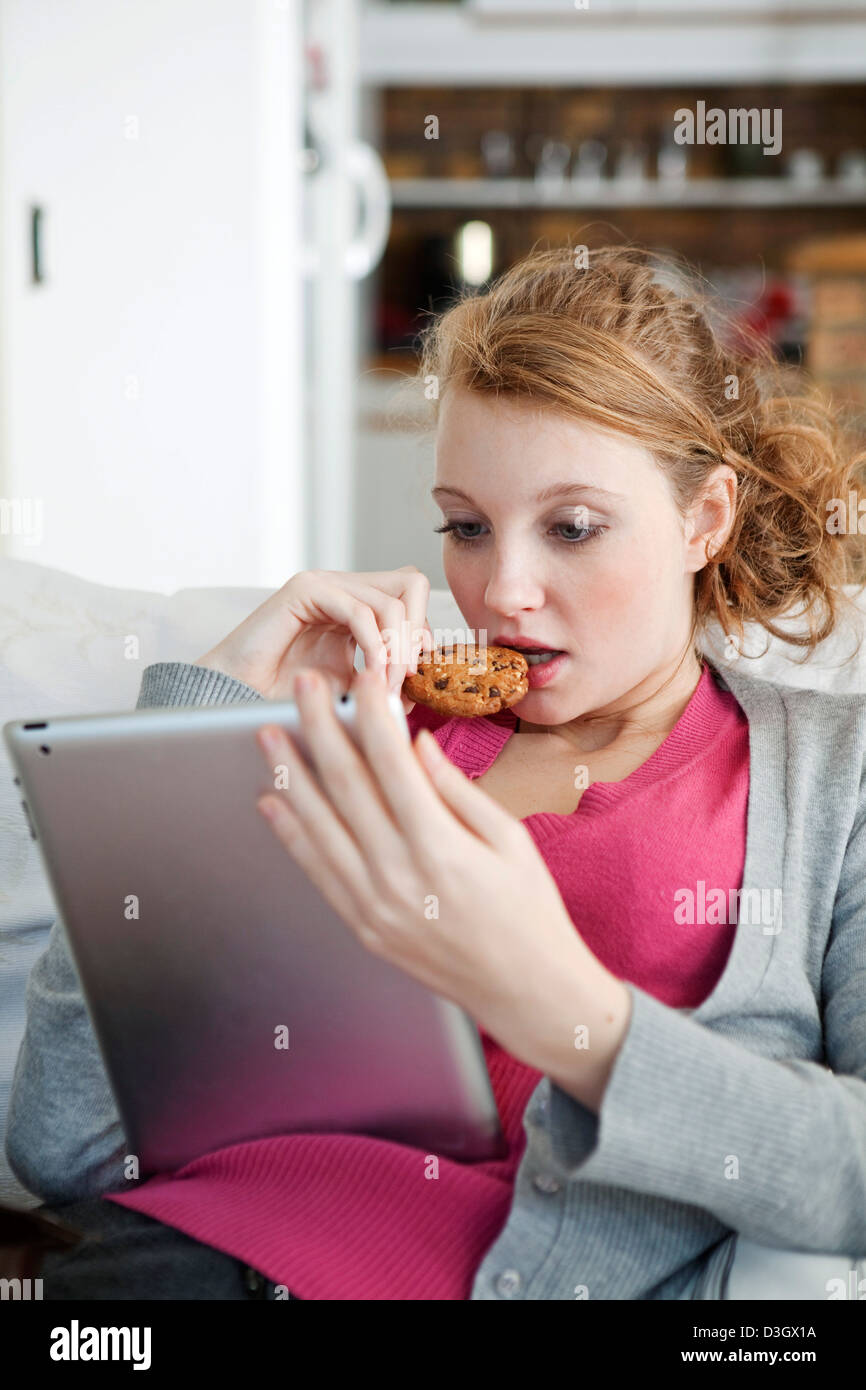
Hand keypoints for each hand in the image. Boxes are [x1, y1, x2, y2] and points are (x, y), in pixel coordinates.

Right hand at [193, 566, 433, 710]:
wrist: (235, 693)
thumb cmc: (287, 693)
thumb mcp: (349, 686)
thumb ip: (384, 678)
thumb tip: (420, 687)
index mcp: (357, 603)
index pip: (412, 597)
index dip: (421, 635)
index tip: (412, 679)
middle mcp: (343, 586)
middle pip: (411, 585)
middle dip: (416, 634)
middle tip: (404, 679)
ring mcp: (324, 584)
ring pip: (392, 600)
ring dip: (396, 648)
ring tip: (385, 685)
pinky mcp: (304, 589)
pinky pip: (359, 610)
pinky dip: (373, 645)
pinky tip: (367, 674)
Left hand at [254, 664, 600, 1068]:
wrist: (527, 991)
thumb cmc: (529, 911)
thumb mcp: (509, 840)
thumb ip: (456, 791)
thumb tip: (415, 744)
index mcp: (442, 848)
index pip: (392, 763)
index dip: (373, 713)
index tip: (363, 676)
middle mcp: (399, 877)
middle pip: (345, 785)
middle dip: (320, 726)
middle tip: (302, 686)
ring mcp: (374, 905)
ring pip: (318, 825)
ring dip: (290, 774)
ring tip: (269, 733)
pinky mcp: (363, 926)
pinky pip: (316, 871)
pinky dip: (290, 833)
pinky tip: (274, 801)